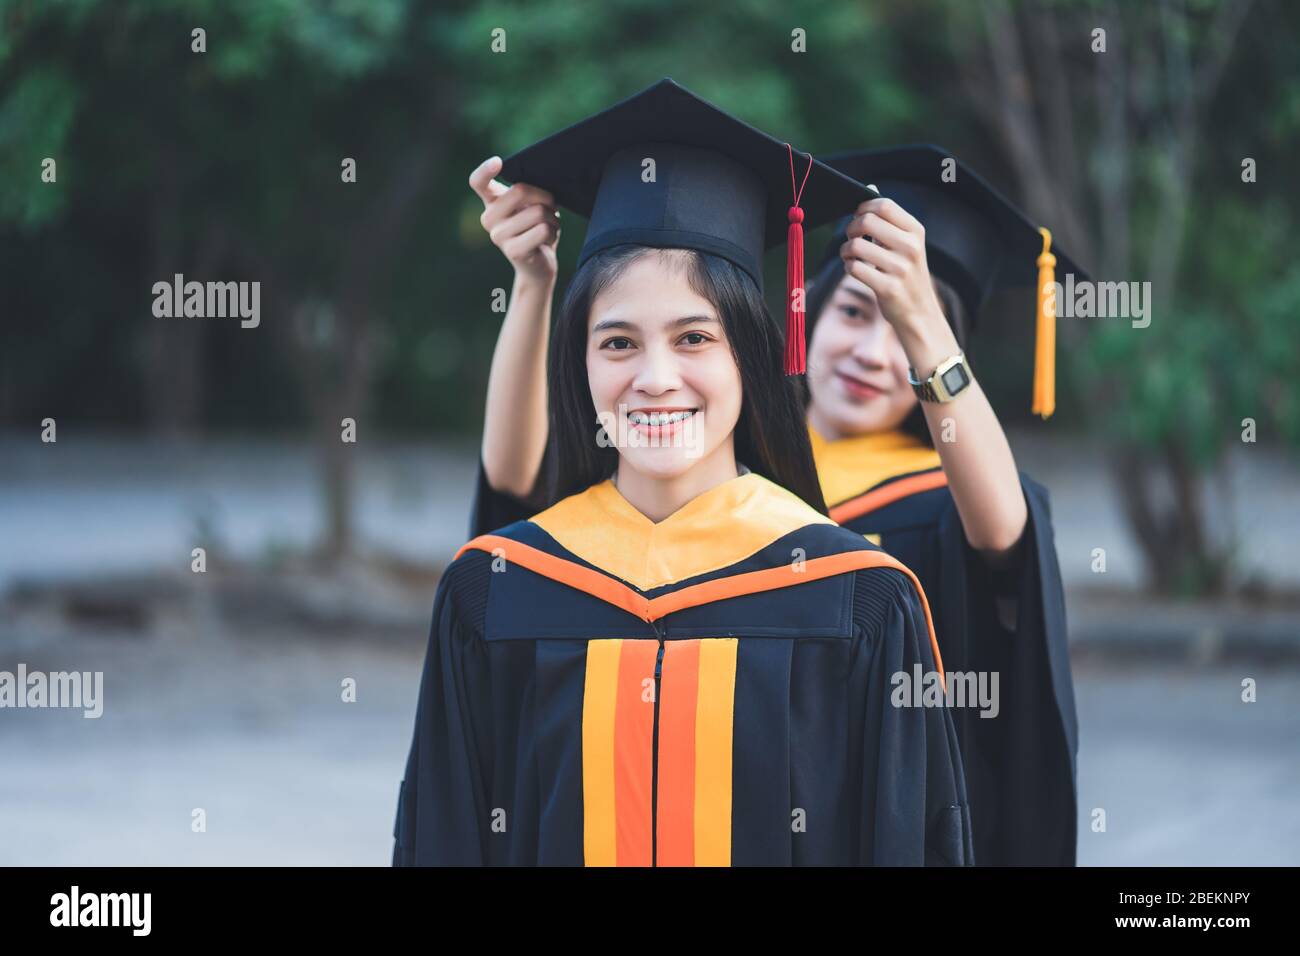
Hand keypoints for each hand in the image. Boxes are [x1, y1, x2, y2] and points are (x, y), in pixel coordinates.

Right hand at [469, 156, 560, 284]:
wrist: (538, 265)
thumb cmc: (536, 228)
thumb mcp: (531, 205)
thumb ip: (528, 191)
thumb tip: (540, 177)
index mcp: (491, 202)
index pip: (478, 182)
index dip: (485, 170)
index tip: (498, 162)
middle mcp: (489, 218)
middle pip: (520, 190)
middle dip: (545, 197)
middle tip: (550, 208)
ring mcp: (498, 235)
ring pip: (538, 212)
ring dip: (553, 218)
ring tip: (549, 227)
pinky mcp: (513, 251)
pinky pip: (543, 230)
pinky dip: (553, 232)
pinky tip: (547, 240)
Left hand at [840, 197, 945, 340]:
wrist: (921, 314)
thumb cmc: (906, 275)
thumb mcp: (907, 246)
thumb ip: (889, 222)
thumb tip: (869, 190)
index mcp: (916, 232)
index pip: (884, 206)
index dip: (863, 207)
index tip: (857, 217)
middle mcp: (911, 247)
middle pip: (866, 221)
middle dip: (851, 229)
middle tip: (851, 238)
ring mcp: (900, 268)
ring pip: (856, 246)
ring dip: (845, 250)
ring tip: (850, 257)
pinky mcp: (888, 288)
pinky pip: (854, 268)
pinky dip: (848, 267)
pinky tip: (854, 269)